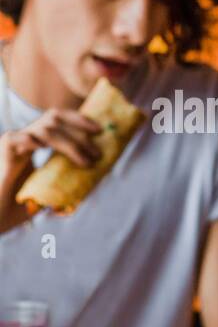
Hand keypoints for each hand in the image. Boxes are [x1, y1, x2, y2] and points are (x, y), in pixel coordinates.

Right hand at [0, 109, 102, 232]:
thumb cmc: (16, 207)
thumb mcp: (48, 192)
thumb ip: (64, 185)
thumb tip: (89, 186)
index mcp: (33, 144)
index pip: (55, 120)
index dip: (78, 120)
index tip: (99, 130)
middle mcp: (23, 139)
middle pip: (53, 119)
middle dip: (80, 130)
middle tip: (98, 151)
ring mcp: (12, 144)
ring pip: (44, 130)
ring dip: (70, 143)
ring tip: (86, 161)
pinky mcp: (2, 153)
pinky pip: (18, 139)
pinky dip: (34, 142)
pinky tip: (46, 151)